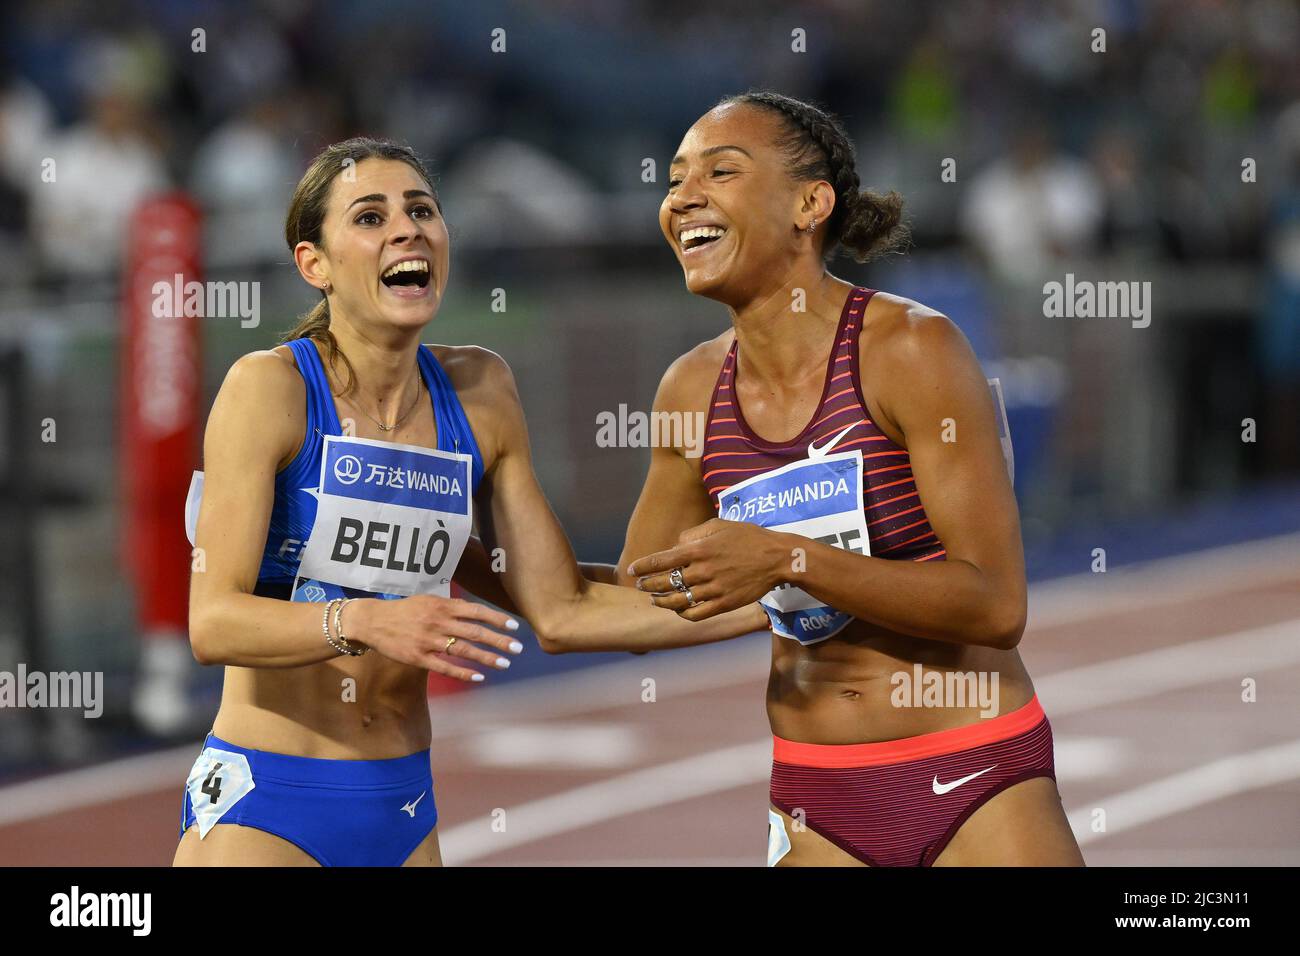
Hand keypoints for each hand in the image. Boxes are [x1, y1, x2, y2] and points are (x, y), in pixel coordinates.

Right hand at [348, 596, 523, 681]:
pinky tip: (479, 677)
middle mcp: (438, 622)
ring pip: (463, 650)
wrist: (373, 621)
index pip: (477, 612)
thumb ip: (451, 605)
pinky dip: (463, 672)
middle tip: (517, 649)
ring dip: (486, 658)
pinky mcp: (418, 657)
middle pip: (475, 632)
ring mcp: (428, 641)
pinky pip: (445, 667)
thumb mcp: (428, 600)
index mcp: (442, 606)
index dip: (497, 619)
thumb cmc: (405, 610)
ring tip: (504, 664)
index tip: (514, 626)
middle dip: (499, 640)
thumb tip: (476, 611)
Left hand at [628, 519, 786, 620]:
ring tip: (655, 600)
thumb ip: (693, 534)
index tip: (632, 570)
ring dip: (662, 601)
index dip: (642, 566)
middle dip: (647, 585)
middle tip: (640, 585)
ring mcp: (713, 589)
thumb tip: (676, 545)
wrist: (776, 558)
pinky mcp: (724, 604)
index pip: (660, 560)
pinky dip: (683, 614)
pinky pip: (696, 614)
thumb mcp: (719, 525)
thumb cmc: (748, 537)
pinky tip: (679, 610)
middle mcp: (702, 570)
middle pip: (664, 582)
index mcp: (698, 550)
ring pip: (677, 601)